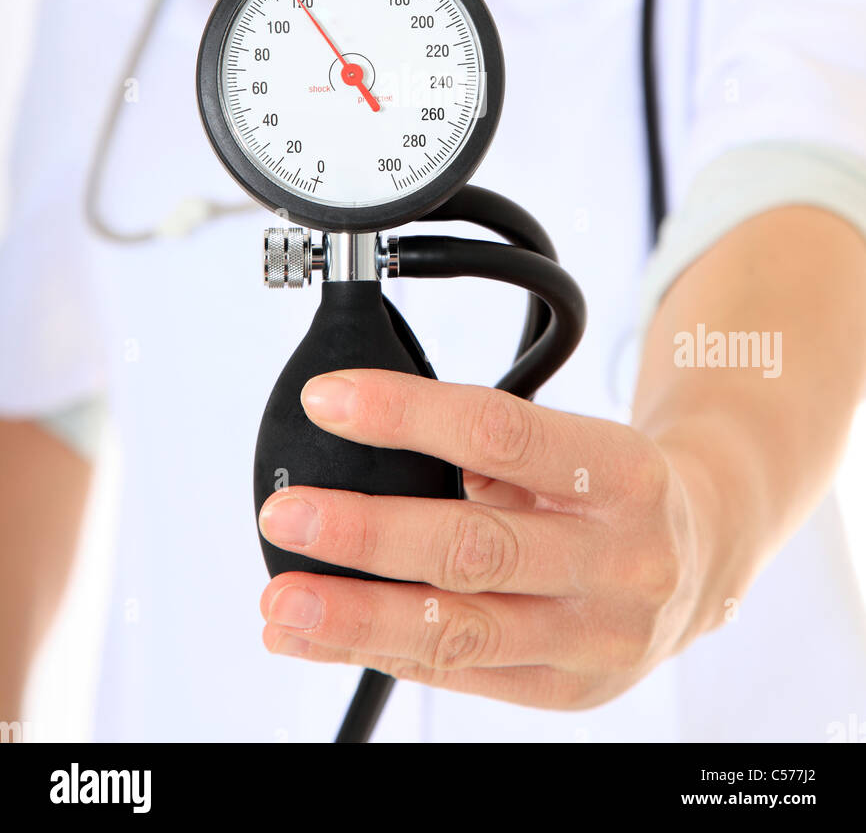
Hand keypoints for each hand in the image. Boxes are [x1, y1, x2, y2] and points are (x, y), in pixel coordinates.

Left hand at [257, 369, 712, 709]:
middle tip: (289, 515)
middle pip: (476, 547)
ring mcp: (597, 638)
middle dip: (368, 533)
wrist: (707, 556)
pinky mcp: (569, 692)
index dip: (407, 415)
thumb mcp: (581, 442)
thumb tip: (366, 455)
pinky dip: (377, 651)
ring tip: (283, 603)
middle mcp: (619, 561)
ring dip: (357, 617)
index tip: (329, 401)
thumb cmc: (617, 487)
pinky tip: (319, 635)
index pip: (501, 434)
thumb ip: (495, 452)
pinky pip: (460, 674)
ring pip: (461, 631)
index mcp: (622, 474)